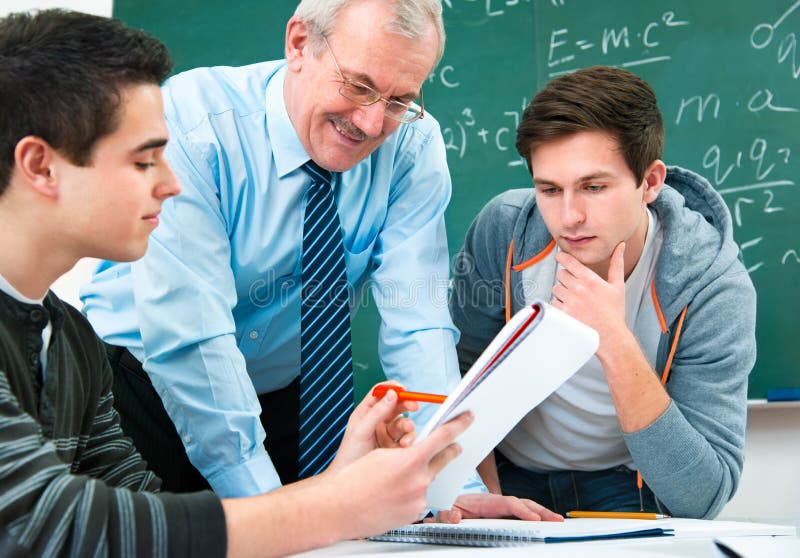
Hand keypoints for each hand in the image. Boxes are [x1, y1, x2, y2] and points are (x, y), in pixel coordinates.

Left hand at [327, 382, 418, 471]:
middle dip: (406, 404)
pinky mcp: (395, 447)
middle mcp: (378, 421)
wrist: (352, 485)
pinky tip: (405, 446)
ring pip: (403, 423)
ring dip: (408, 426)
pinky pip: (407, 438)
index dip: (393, 388)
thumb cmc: (349, 456)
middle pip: (396, 406)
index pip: (380, 393)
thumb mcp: (361, 430)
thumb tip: (391, 394)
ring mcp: (387, 434)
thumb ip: (377, 412)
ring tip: (407, 432)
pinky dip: (409, 440)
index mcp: (365, 412)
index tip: (403, 389)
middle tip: (414, 406)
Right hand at [328, 411, 474, 539]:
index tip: (467, 418)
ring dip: (423, 474)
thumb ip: (406, 449)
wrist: (340, 509)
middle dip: (450, 450)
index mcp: (411, 459)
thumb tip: (418, 448)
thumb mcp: (381, 453)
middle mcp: (419, 479)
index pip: (443, 436)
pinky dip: (413, 491)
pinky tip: (395, 492)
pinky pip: (421, 497)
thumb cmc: (354, 478)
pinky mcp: (414, 513)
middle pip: (445, 458)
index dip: (458, 424)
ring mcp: (418, 498)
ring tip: (403, 476)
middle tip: (454, 445)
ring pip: (430, 479)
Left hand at [428, 493, 562, 523]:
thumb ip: (446, 514)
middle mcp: (496, 503)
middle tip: (557, 520)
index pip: (507, 503)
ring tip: (558, 522)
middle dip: (541, 511)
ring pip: (525, 508)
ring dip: (542, 514)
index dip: (522, 511)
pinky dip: (535, 517)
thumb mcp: (444, 510)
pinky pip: (521, 515)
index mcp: (485, 502)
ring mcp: (501, 508)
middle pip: (522, 503)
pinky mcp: (503, 515)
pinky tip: (545, 524)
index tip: (535, 519)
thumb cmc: (449, 508)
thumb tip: (454, 517)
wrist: (448, 506)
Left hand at [551, 242, 627, 352]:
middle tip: (575, 287)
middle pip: (561, 274)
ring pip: (556, 288)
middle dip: (566, 278)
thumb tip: (620, 246)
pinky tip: (569, 309)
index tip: (559, 257)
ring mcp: (570, 301)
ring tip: (573, 300)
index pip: (569, 262)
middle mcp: (578, 289)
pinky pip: (553, 302)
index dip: (562, 257)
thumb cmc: (614, 312)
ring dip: (562, 292)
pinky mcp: (564, 313)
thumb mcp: (618, 285)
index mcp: (590, 280)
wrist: (610, 336)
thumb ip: (617, 264)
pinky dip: (558, 304)